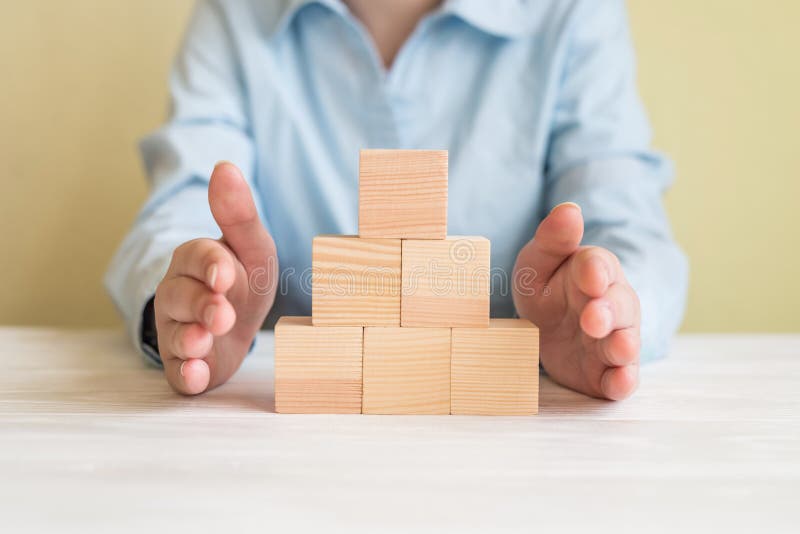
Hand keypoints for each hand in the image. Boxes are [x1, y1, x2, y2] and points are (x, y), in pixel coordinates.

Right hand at [154, 162, 277, 394]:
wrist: (233, 326)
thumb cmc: (242, 281)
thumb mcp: (252, 248)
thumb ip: (239, 214)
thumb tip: (225, 166)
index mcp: (196, 260)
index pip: (198, 257)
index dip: (210, 266)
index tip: (224, 274)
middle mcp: (178, 294)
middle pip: (183, 297)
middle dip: (202, 306)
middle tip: (222, 315)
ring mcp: (177, 330)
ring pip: (176, 334)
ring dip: (189, 340)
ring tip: (203, 344)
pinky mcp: (183, 364)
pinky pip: (177, 371)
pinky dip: (185, 375)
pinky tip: (195, 377)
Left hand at [512, 203, 639, 399]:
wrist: (542, 328)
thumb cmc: (546, 287)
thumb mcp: (538, 261)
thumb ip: (553, 239)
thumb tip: (569, 210)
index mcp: (594, 271)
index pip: (598, 265)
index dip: (594, 271)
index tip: (588, 275)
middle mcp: (612, 304)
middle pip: (619, 305)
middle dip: (608, 311)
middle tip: (593, 318)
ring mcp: (612, 339)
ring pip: (626, 341)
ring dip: (623, 345)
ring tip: (619, 348)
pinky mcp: (606, 372)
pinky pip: (621, 377)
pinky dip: (623, 382)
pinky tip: (620, 383)